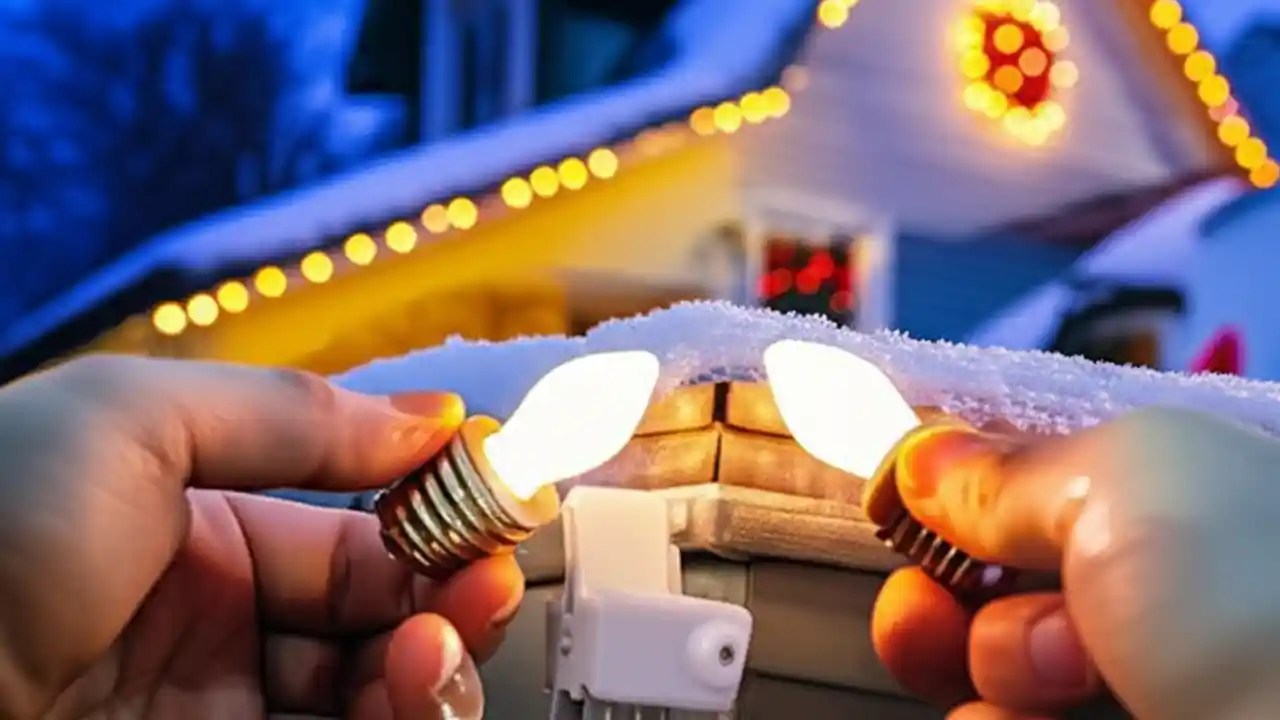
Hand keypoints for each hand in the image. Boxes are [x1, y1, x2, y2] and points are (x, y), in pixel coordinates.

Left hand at [0, 356, 522, 718]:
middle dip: (446, 605)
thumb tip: (432, 413)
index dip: (431, 529)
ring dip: (427, 671)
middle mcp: (212, 626)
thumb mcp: (130, 421)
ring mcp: (208, 712)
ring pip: (364, 700)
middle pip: (373, 627)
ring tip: (433, 648)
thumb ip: (293, 418)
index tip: (494, 519)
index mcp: (199, 528)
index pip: (352, 537)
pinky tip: (401, 692)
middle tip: (481, 592)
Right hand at [871, 408, 1279, 719]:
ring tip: (1065, 678)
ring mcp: (1128, 685)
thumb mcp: (1128, 478)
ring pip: (984, 668)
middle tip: (940, 600)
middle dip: (942, 587)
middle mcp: (1149, 594)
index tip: (897, 497)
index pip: (1031, 479)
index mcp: (1174, 501)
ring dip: (991, 662)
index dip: (952, 486)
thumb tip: (919, 456)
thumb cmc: (1248, 596)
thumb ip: (1007, 465)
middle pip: (987, 580)